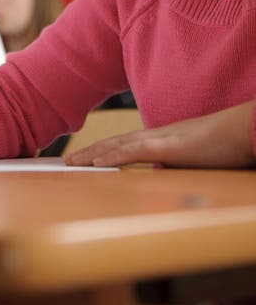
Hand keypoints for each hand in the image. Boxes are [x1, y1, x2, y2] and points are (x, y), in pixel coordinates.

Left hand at [65, 101, 255, 168]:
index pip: (125, 144)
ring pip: (118, 145)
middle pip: (115, 142)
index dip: (103, 151)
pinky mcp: (169, 146)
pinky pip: (135, 152)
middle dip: (89, 151)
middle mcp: (157, 135)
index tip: (85, 159)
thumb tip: (156, 174)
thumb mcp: (194, 161)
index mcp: (162, 139)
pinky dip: (113, 157)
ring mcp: (162, 139)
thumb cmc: (224, 146)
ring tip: (71, 162)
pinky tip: (96, 164)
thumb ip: (173, 165)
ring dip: (92, 154)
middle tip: (67, 160)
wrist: (243, 131)